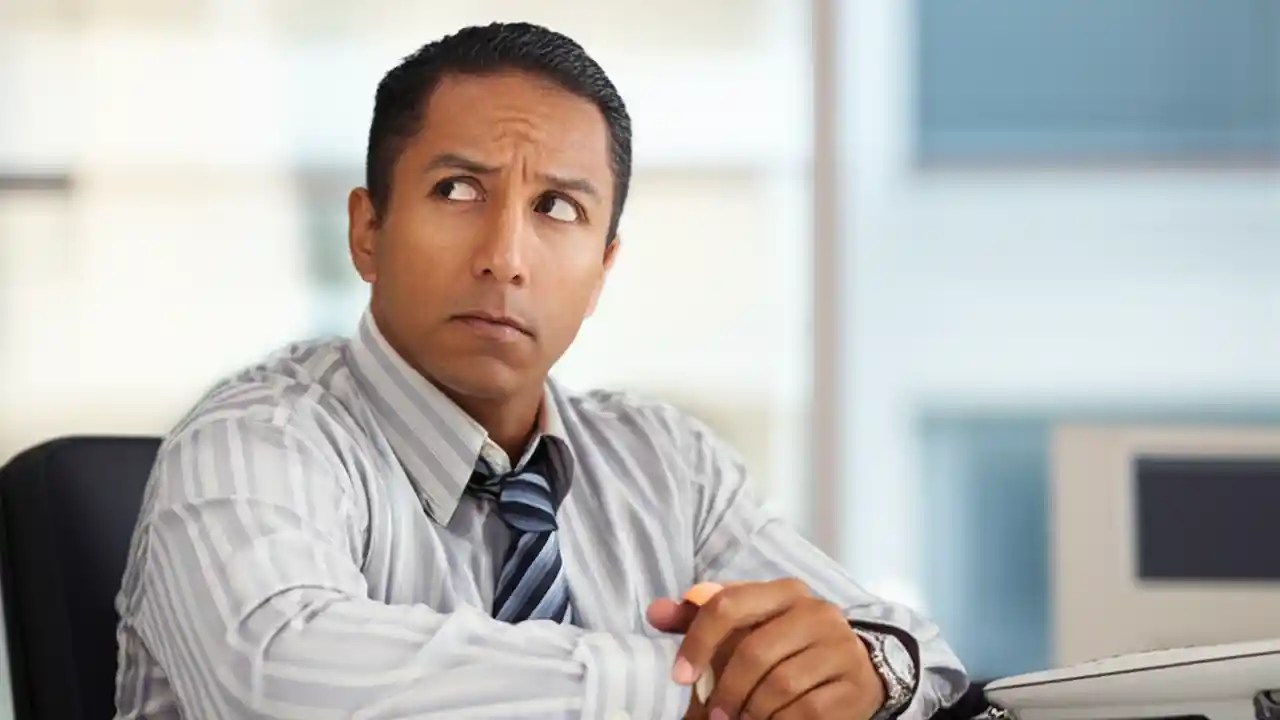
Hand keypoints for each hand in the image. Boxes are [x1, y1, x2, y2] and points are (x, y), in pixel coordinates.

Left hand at [648, 579, 885, 719]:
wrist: (853, 670)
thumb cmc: (785, 647)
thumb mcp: (744, 629)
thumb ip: (698, 620)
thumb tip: (655, 612)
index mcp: (785, 590)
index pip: (728, 604)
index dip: (697, 641)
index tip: (680, 677)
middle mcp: (817, 612)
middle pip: (754, 652)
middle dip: (726, 690)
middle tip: (714, 716)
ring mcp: (841, 648)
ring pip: (780, 685)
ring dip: (752, 711)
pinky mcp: (855, 685)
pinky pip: (806, 711)